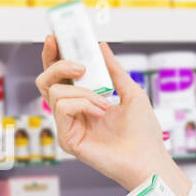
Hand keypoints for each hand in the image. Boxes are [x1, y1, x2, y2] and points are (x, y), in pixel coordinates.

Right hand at [36, 38, 182, 193]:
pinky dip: (84, 104)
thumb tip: (101, 46)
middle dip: (59, 65)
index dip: (53, 56)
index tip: (56, 37)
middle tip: (81, 67)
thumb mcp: (131, 91)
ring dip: (85, 92)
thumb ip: (113, 70)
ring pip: (55, 92)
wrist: (149, 158)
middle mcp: (72, 114)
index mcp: (84, 102)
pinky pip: (63, 107)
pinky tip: (102, 114)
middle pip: (46, 80)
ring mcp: (67, 127)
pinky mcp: (67, 139)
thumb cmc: (144, 132)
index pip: (60, 77)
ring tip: (106, 105)